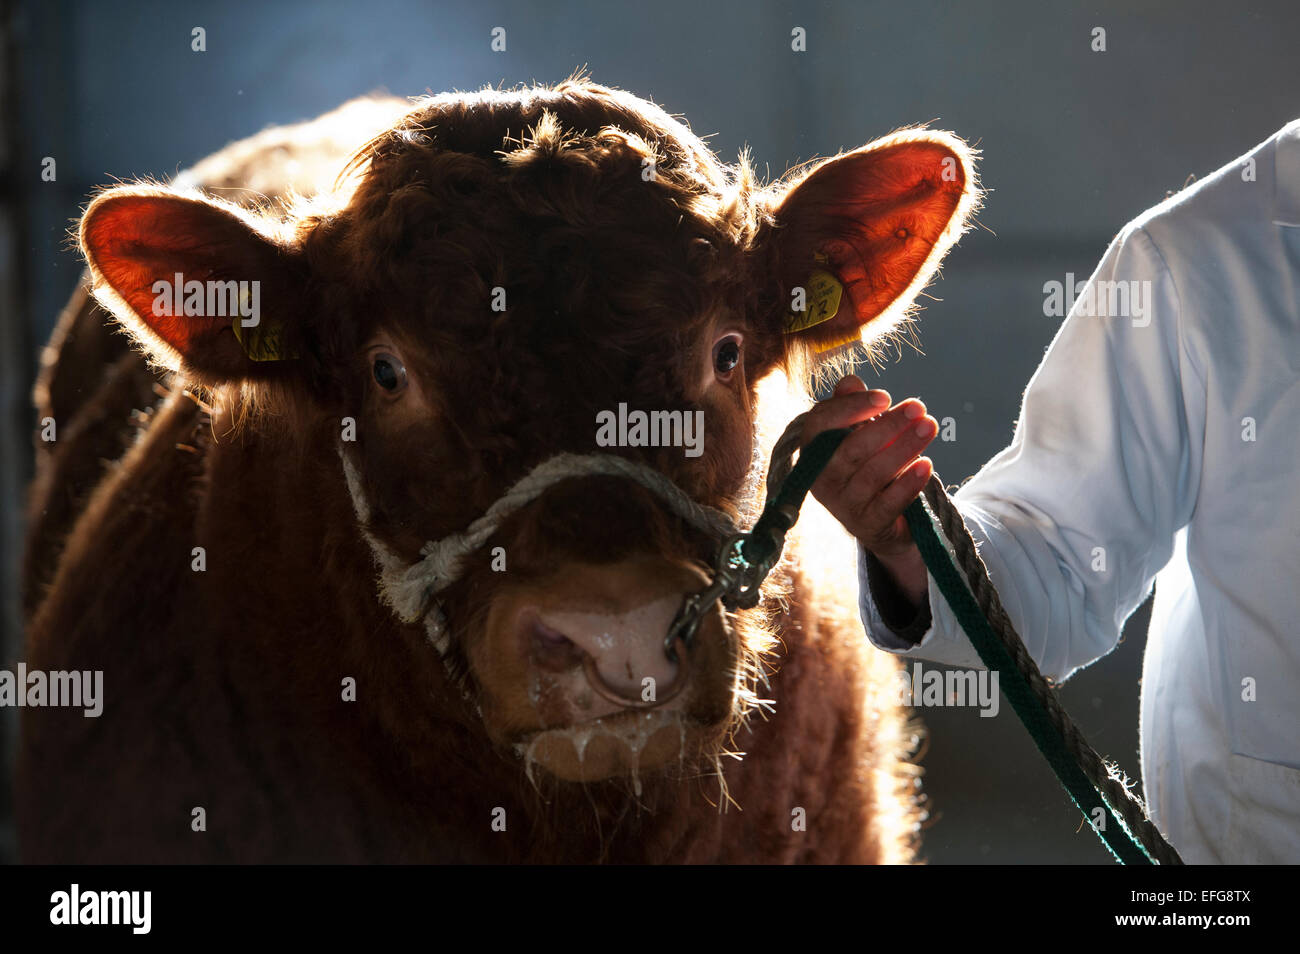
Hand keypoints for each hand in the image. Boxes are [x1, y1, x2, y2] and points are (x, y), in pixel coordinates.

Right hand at [799, 374, 934, 605]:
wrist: (881, 520)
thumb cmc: (867, 466)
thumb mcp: (858, 434)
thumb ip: (852, 408)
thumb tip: (849, 382)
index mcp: (813, 452)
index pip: (820, 424)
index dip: (851, 408)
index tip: (885, 397)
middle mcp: (821, 480)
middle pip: (850, 449)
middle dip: (887, 426)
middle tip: (918, 407)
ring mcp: (843, 506)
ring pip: (872, 474)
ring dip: (903, 448)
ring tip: (929, 427)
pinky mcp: (867, 526)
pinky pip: (888, 504)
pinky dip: (908, 484)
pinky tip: (926, 465)